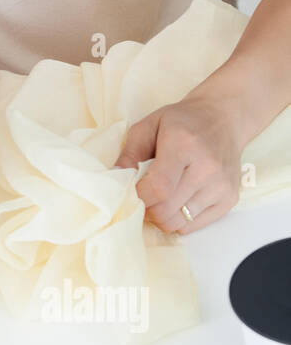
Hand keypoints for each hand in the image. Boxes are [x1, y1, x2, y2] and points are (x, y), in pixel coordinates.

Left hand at [115, 93, 242, 233]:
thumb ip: (129, 153)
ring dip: (162, 216)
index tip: (133, 189)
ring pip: (178, 222)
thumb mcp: (148, 125)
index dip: (139, 196)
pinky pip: (193, 225)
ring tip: (161, 197)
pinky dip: (179, 219)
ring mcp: (221, 185)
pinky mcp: (230, 198)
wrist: (223, 118)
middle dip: (147, 208)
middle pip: (166, 210)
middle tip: (145, 195)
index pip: (159, 188)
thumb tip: (115, 180)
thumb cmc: (182, 121)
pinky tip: (178, 200)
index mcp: (184, 144)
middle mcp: (207, 167)